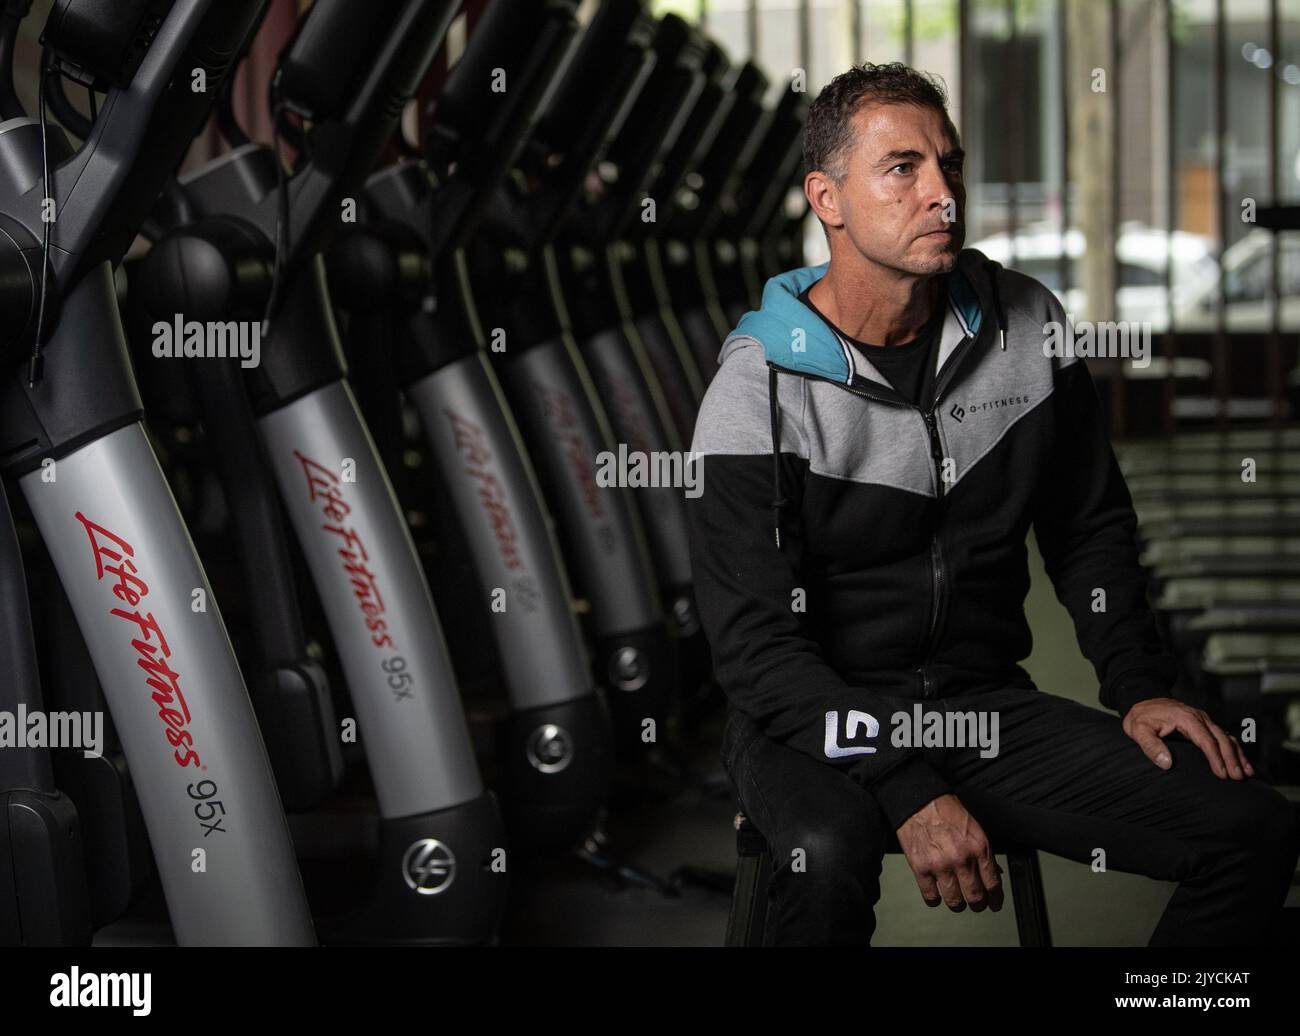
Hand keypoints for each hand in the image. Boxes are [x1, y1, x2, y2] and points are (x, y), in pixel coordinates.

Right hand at [896, 793, 1003, 912]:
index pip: (993, 884)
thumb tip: (992, 874)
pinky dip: (935, 900)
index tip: (994, 904)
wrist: (919, 800)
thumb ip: (983, 853)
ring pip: (955, 901)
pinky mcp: (920, 868)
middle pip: (975, 897)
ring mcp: (940, 865)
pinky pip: (931, 896)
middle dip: (978, 904)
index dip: (996, 899)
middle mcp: (961, 858)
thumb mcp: (974, 828)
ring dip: (957, 904)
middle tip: (976, 904)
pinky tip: (936, 894)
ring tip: (956, 901)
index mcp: (979, 847)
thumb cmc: (946, 811)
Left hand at [1122, 697, 1253, 779]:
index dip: (1215, 758)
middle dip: (1231, 758)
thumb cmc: (1140, 718)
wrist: (1142, 701)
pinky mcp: (1204, 724)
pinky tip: (1241, 761)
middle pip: (1221, 739)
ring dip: (1237, 754)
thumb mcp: (1138, 730)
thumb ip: (1150, 745)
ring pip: (1226, 737)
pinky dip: (1234, 748)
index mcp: (1186, 718)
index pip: (1205, 740)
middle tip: (1238, 777)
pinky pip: (1223, 736)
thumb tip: (1166, 763)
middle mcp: (1199, 717)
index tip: (1222, 774)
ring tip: (1246, 773)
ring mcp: (1203, 720)